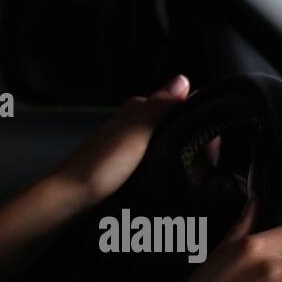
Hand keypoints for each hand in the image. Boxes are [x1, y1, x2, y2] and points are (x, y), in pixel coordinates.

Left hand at [0, 75, 189, 281]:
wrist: (68, 201)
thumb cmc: (99, 166)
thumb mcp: (135, 133)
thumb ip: (159, 108)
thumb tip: (183, 80)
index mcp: (136, 112)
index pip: (181, 108)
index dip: (201, 126)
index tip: (213, 153)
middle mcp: (133, 126)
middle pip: (178, 130)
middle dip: (195, 148)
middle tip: (205, 175)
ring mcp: (130, 150)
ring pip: (170, 150)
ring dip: (183, 164)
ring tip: (194, 184)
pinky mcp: (127, 171)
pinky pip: (158, 168)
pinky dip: (169, 175)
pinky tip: (174, 188)